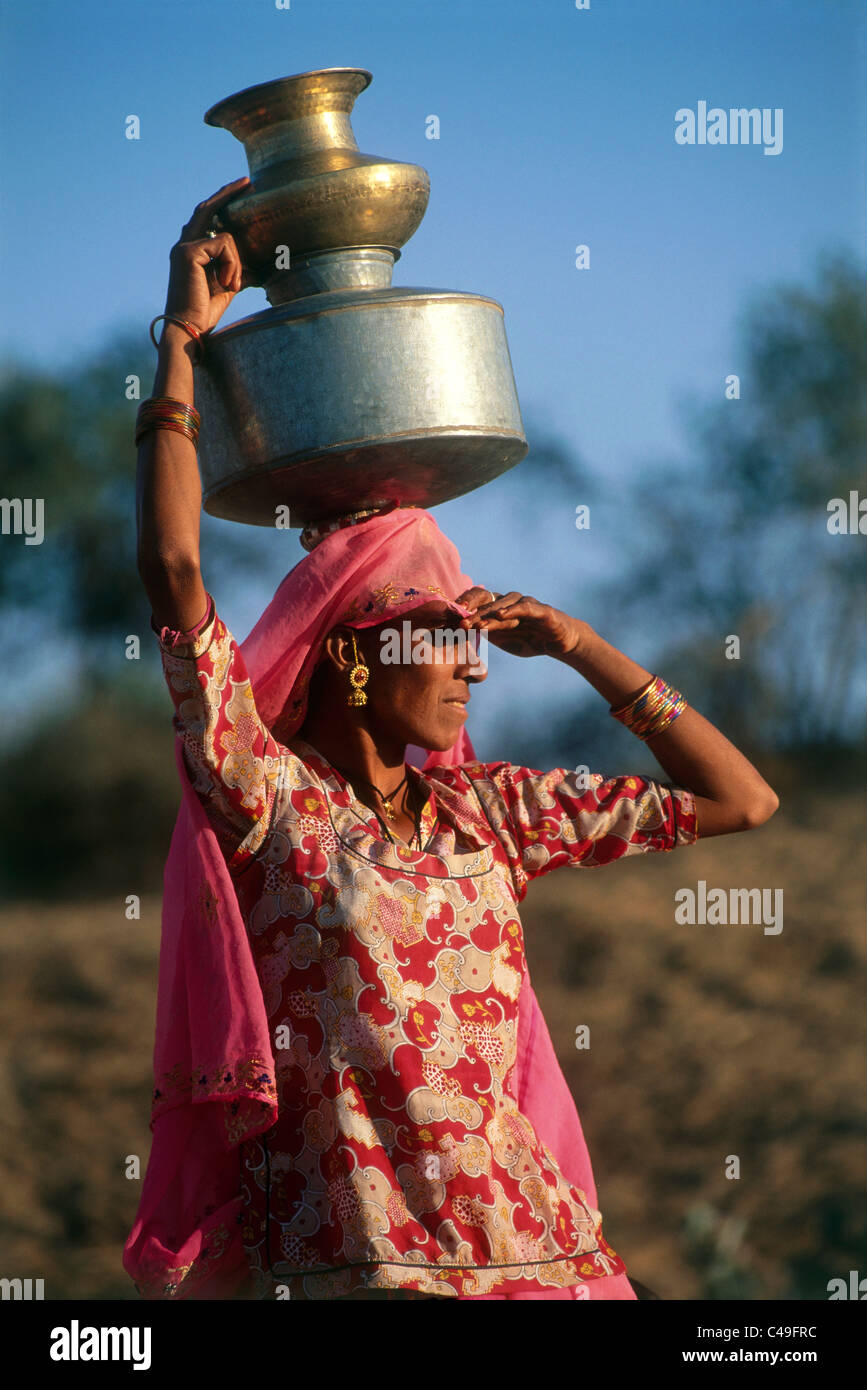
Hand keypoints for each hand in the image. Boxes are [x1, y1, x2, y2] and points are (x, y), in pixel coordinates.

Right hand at [163, 177, 255, 335]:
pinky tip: (227, 283)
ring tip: (232, 284)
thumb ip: (238, 270)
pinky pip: (224, 246)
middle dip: (228, 193)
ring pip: (225, 236)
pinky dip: (233, 265)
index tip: (242, 188)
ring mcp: (184, 247)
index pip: (207, 218)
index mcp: (191, 250)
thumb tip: (259, 268)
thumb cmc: (205, 311)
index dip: (222, 202)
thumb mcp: (228, 286)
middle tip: (248, 182)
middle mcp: (184, 244)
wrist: (189, 329)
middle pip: (208, 209)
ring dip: (237, 262)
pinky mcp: (188, 253)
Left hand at [456, 587, 584, 658]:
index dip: (463, 604)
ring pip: (503, 604)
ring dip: (488, 614)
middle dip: (471, 609)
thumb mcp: (502, 639)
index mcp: (498, 606)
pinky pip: (525, 608)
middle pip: (486, 599)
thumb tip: (458, 634)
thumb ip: (485, 634)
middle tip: (458, 619)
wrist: (559, 643)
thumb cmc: (528, 639)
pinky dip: (513, 610)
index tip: (448, 615)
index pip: (477, 599)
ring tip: (475, 624)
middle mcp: (510, 601)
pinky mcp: (541, 610)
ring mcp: (526, 603)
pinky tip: (501, 615)